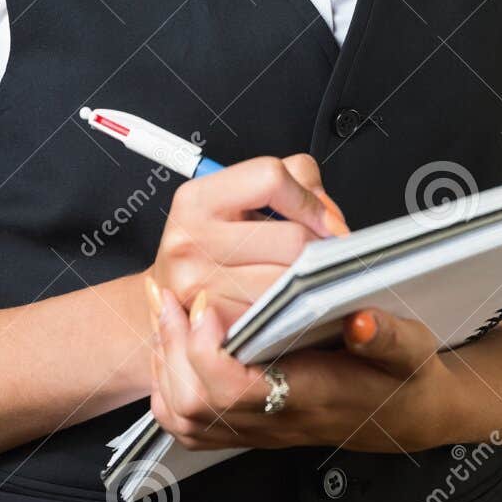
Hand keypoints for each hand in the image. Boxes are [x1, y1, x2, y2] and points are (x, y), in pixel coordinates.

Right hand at [144, 155, 348, 335]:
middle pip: (291, 238)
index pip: (271, 178)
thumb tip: (330, 217)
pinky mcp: (214, 324)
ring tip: (305, 277)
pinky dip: (291, 310)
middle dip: (321, 248)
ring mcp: (199, 285)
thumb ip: (292, 181)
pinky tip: (286, 302)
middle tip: (325, 255)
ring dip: (310, 282)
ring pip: (290, 281)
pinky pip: (277, 315)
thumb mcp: (240, 196)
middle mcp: (190, 239)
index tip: (327, 220)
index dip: (309, 199)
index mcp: (197, 198)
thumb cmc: (214, 240)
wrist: (172, 289)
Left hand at [149, 288, 456, 455]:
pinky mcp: (250, 426)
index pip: (234, 391)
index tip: (206, 302)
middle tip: (171, 296)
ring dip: (166, 360)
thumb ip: (387, 336)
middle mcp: (276, 421)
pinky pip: (190, 422)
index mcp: (308, 397)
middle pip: (195, 406)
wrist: (408, 416)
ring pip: (185, 416)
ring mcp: (258, 429)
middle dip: (173, 348)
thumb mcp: (412, 349)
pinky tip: (174, 344)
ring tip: (167, 310)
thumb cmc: (405, 379)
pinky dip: (169, 383)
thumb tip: (362, 320)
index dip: (208, 349)